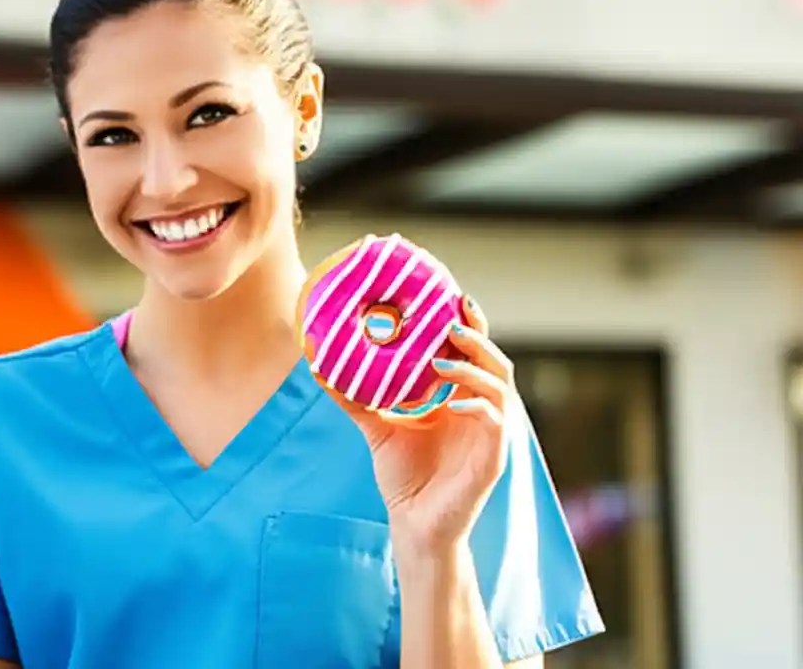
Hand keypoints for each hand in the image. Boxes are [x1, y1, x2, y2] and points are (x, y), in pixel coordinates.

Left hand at [342, 298, 514, 553]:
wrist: (414, 523)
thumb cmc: (404, 475)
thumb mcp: (376, 427)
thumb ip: (354, 397)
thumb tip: (319, 367)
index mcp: (460, 398)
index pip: (472, 353)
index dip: (468, 324)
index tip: (450, 295)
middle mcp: (481, 410)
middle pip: (494, 360)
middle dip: (477, 336)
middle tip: (452, 318)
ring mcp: (491, 433)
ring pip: (500, 387)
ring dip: (474, 368)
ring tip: (443, 360)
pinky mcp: (493, 458)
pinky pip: (495, 423)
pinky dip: (477, 406)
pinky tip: (453, 401)